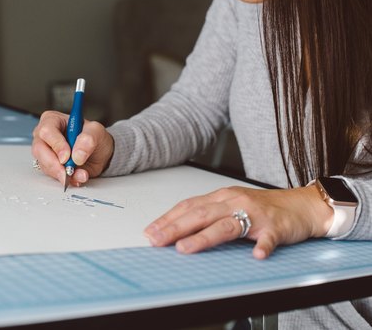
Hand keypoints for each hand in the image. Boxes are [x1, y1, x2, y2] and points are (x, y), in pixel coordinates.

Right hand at [31, 110, 113, 187]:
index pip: (47, 130)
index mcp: (53, 120)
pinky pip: (52, 175)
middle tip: (68, 171)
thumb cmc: (94, 137)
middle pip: (40, 149)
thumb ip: (88, 139)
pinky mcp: (49, 166)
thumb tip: (77, 155)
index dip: (56, 144)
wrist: (100, 153)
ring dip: (62, 173)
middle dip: (54, 163)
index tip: (67, 157)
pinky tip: (77, 177)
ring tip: (80, 174)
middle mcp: (46, 136)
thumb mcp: (97, 131)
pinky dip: (66, 179)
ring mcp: (45, 152)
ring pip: (44, 165)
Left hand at [144, 184, 333, 258]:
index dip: (169, 218)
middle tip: (157, 240)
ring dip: (205, 237)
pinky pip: (269, 238)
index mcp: (223, 197)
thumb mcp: (233, 206)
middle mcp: (236, 201)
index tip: (151, 231)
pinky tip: (256, 255)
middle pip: (201, 214)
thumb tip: (180, 231)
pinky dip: (262, 246)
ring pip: (227, 225)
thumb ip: (211, 215)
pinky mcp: (276, 227)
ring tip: (186, 249)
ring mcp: (256, 214)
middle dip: (176, 227)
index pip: (190, 205)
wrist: (301, 205)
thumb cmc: (265, 207)